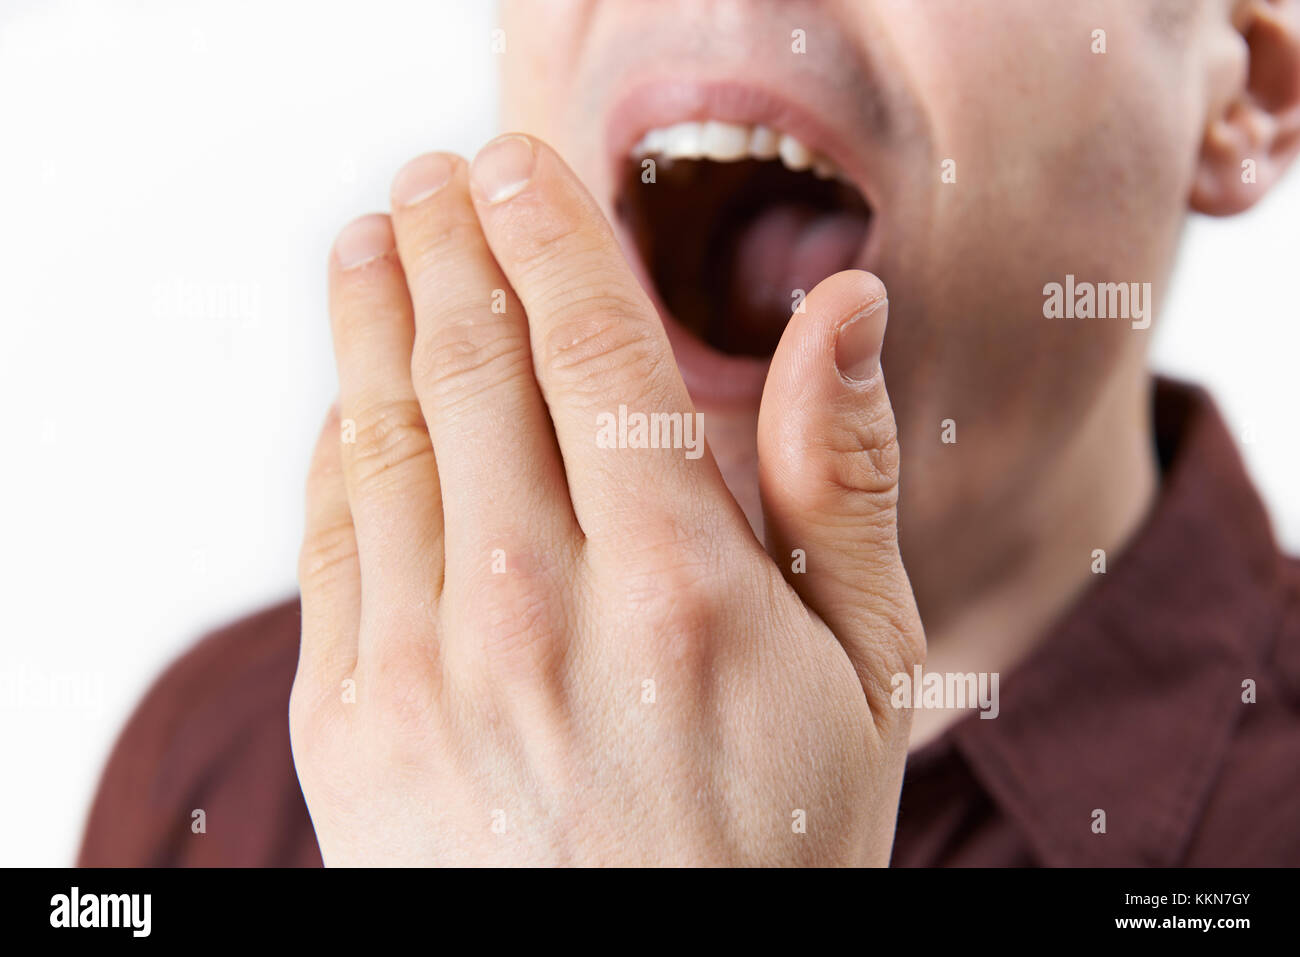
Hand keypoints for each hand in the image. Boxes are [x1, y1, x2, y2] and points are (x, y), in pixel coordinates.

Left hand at [290, 134, 924, 865]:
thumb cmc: (770, 847)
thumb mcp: (861, 676)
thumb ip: (841, 482)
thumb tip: (844, 312)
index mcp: (679, 584)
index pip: (591, 350)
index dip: (547, 236)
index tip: (517, 164)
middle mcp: (538, 610)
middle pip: (471, 367)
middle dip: (446, 247)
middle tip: (432, 177)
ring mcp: (425, 666)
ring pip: (384, 436)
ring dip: (372, 318)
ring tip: (368, 244)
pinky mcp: (349, 722)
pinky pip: (330, 540)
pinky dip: (336, 446)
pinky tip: (348, 399)